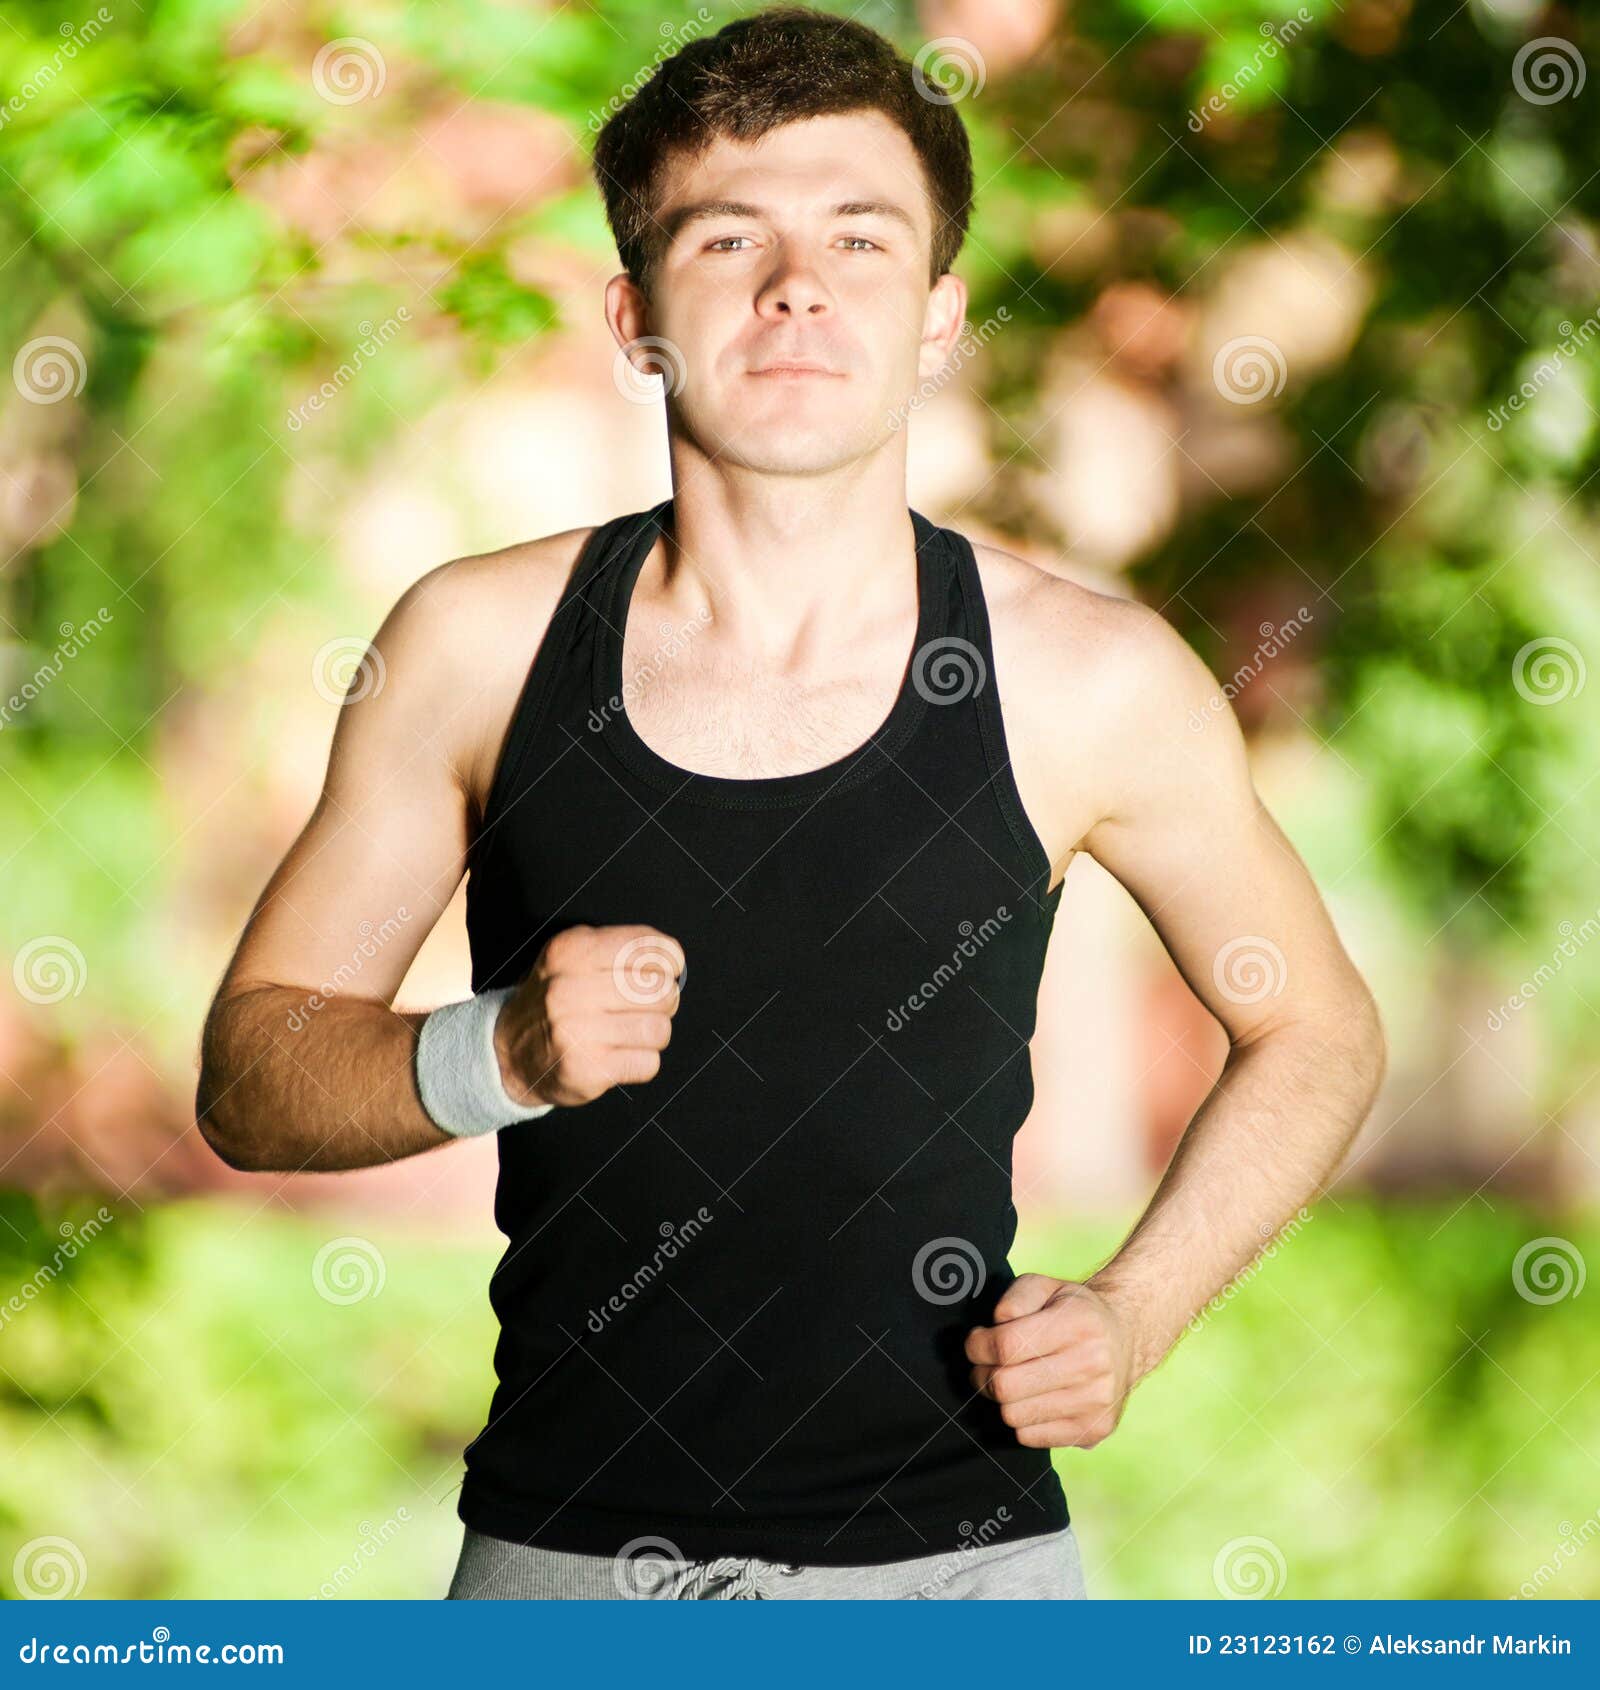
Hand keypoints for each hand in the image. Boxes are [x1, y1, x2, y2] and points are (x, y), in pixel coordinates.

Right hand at [496, 923, 683, 1107]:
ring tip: (632, 1032)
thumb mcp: (573, 957)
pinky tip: (621, 1055)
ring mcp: (577, 1031)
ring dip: (654, 1033)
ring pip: (659, 1029)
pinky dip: (643, 1061)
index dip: (669, 960)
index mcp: (571, 951)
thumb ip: (619, 948)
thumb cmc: (555, 1000)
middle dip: (663, 1000)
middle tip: (646, 1007)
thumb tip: (673, 957)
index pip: (647, 947)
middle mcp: (570, 989)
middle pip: (660, 991)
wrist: (508, 1053)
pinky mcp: (587, 1070)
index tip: (666, 970)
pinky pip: (649, 1063)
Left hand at [964, 1274, 1136, 1448]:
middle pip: (1005, 1385)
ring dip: (1000, 1400)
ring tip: (1009, 1381)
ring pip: (1013, 1415)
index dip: (977, 1346)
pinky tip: (1032, 1399)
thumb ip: (1014, 1299)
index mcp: (1079, 1323)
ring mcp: (1095, 1403)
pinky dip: (1021, 1420)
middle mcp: (1092, 1365)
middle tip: (984, 1366)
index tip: (975, 1343)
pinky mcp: (1092, 1431)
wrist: (1124, 1339)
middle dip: (982, 1375)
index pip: (1006, 1345)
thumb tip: (993, 1329)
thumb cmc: (1073, 1311)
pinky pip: (1030, 1438)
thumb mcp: (1046, 1287)